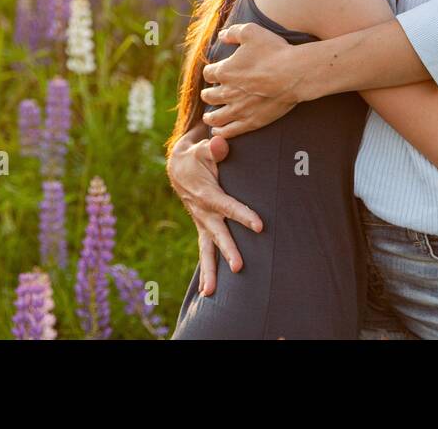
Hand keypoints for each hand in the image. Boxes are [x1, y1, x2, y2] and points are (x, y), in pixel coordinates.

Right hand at [166, 128, 262, 295]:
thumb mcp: (201, 147)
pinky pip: (205, 251)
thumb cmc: (196, 155)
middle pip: (217, 234)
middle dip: (228, 251)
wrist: (177, 166)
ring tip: (210, 294)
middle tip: (239, 268)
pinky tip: (207, 292)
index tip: (260, 226)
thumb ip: (214, 148)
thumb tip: (221, 143)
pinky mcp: (203, 228)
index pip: (228, 206)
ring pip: (206, 249)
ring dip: (209, 271)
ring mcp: (202, 223)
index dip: (243, 215)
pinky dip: (206, 270)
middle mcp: (203, 213)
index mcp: (207, 194)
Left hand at [199, 23, 301, 138]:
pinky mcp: (251, 121)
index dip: (210, 72)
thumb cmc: (274, 51)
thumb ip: (233, 32)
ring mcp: (238, 109)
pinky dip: (220, 132)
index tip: (214, 73)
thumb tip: (221, 35)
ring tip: (208, 117)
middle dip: (208, 94)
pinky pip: (230, 130)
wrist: (294, 74)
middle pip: (209, 96)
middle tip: (209, 95)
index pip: (208, 74)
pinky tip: (218, 132)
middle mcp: (227, 92)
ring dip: (210, 116)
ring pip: (216, 116)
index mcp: (224, 71)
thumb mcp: (251, 32)